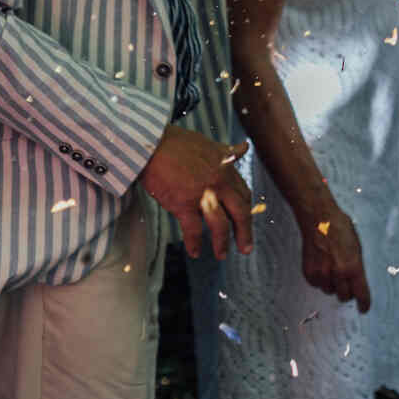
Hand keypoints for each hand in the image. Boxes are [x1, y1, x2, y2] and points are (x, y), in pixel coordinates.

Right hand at [139, 125, 254, 259]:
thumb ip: (228, 152)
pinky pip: (193, 229)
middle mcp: (219, 183)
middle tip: (246, 248)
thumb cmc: (177, 143)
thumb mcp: (210, 144)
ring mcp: (202, 194)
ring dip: (222, 243)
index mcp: (227, 169)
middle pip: (240, 212)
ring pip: (220, 225)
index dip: (246, 210)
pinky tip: (195, 252)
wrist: (152, 145)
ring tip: (222, 255)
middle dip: (245, 232)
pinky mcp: (183, 204)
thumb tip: (245, 147)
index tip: (246, 220)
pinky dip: (194, 243)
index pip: (244, 194)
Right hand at [297, 202, 372, 312]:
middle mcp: (337, 273)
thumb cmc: (340, 230)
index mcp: (353, 266)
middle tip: (347, 283)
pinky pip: (317, 285)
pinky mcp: (309, 273)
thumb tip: (357, 282)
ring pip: (329, 291)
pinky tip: (322, 265)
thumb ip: (357, 267)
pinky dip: (320, 280)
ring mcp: (322, 274)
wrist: (319, 220)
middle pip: (344, 297)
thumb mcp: (357, 248)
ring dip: (332, 284)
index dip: (363, 303)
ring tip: (332, 267)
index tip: (364, 309)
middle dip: (347, 292)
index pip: (360, 292)